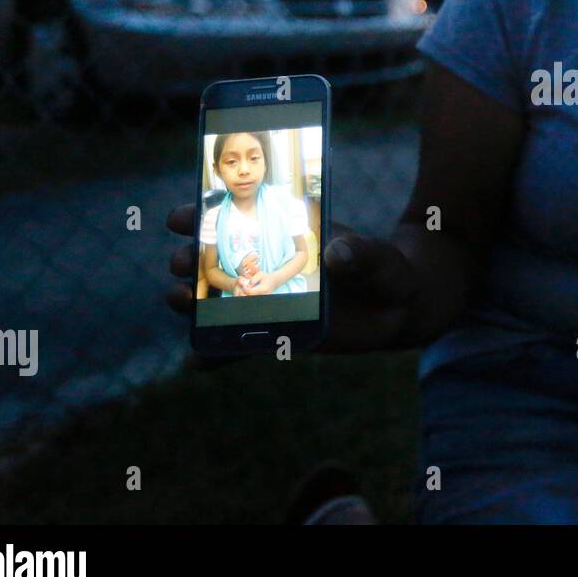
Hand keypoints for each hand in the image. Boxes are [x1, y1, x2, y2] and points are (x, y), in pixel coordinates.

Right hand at [165, 204, 418, 363]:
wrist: (397, 308)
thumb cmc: (384, 271)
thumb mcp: (379, 259)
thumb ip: (362, 254)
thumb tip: (337, 253)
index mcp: (286, 233)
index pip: (239, 218)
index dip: (206, 215)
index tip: (182, 218)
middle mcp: (268, 263)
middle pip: (217, 259)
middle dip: (191, 258)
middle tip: (183, 262)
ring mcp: (268, 299)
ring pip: (217, 300)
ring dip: (191, 301)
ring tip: (181, 301)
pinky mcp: (275, 332)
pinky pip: (239, 344)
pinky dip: (216, 354)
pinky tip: (195, 361)